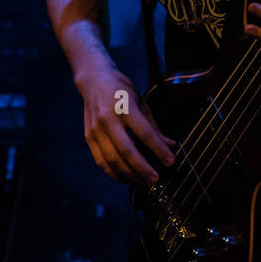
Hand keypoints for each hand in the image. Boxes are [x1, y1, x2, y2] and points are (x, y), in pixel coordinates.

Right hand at [76, 60, 176, 185]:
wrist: (93, 79)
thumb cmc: (121, 89)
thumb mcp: (141, 101)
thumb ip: (154, 126)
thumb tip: (171, 145)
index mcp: (125, 106)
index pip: (145, 133)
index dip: (159, 150)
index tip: (170, 162)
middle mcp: (108, 119)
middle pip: (127, 151)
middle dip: (144, 168)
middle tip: (156, 179)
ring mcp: (96, 129)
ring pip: (113, 160)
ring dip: (130, 175)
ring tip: (144, 182)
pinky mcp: (89, 137)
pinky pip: (101, 161)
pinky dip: (114, 173)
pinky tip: (126, 178)